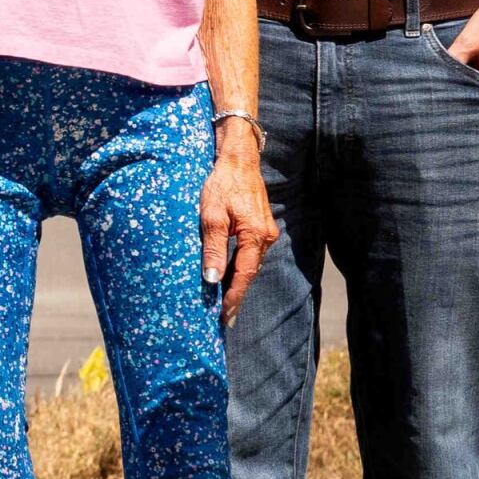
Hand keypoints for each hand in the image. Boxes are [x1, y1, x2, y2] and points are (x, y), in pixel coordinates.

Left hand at [200, 133, 275, 319]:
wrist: (238, 160)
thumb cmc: (222, 184)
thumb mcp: (211, 216)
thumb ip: (213, 248)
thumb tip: (212, 279)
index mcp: (256, 236)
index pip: (244, 275)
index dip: (234, 297)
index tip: (225, 316)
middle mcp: (266, 237)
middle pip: (250, 273)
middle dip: (236, 295)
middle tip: (223, 318)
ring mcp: (266, 232)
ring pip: (251, 264)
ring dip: (238, 282)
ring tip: (224, 303)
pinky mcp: (261, 227)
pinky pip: (251, 254)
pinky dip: (240, 267)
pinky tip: (229, 276)